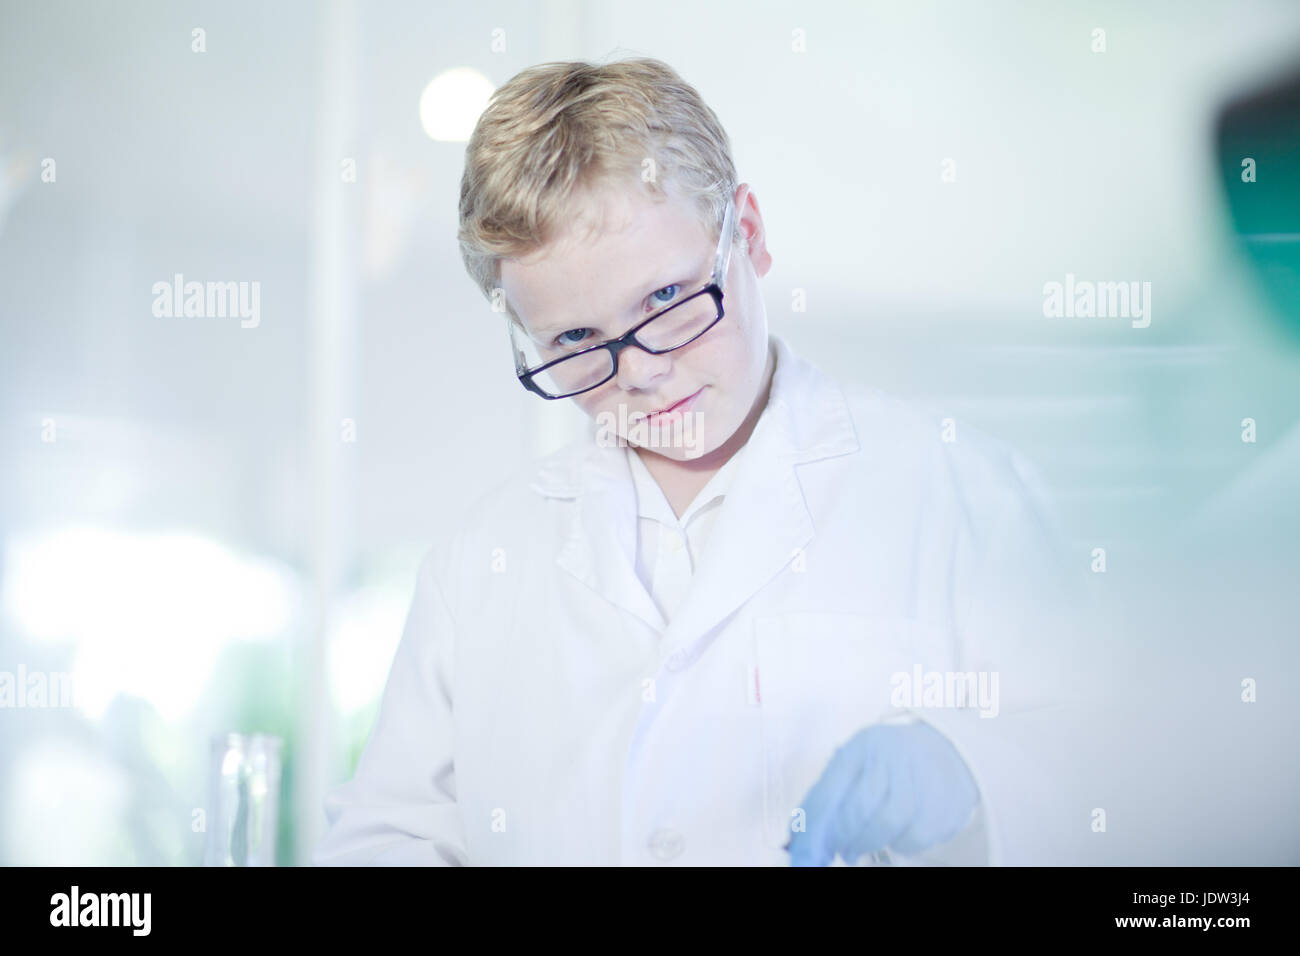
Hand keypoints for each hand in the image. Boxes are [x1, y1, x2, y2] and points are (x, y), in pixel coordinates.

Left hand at [787, 721, 978, 865]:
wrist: (946, 750)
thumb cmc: (890, 761)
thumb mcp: (855, 764)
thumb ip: (827, 797)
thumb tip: (800, 838)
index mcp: (864, 746)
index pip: (832, 788)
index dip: (816, 825)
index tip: (806, 850)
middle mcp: (895, 758)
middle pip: (861, 808)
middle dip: (844, 837)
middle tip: (839, 850)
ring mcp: (924, 781)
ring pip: (890, 826)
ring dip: (870, 843)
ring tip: (862, 844)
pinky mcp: (946, 806)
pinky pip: (916, 838)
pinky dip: (900, 844)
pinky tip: (895, 835)